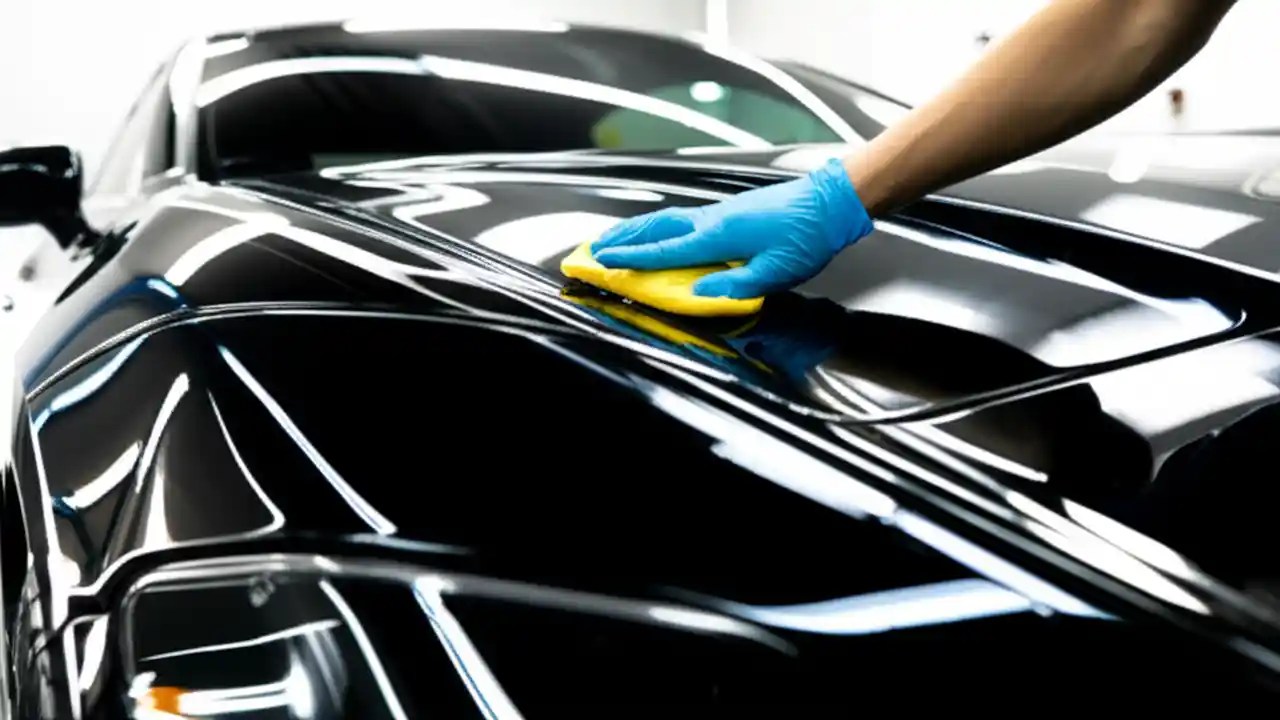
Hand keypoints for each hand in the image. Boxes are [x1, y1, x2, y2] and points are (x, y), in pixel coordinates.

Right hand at [590, 159, 873, 297]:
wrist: (833, 201)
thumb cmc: (808, 236)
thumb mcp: (775, 273)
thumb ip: (736, 286)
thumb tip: (701, 293)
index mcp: (719, 236)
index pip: (665, 250)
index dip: (632, 259)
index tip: (604, 263)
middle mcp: (713, 219)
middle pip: (657, 227)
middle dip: (623, 238)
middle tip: (595, 248)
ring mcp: (721, 212)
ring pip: (669, 219)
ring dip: (639, 229)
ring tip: (617, 238)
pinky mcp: (731, 211)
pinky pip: (684, 218)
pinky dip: (661, 225)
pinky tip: (660, 232)